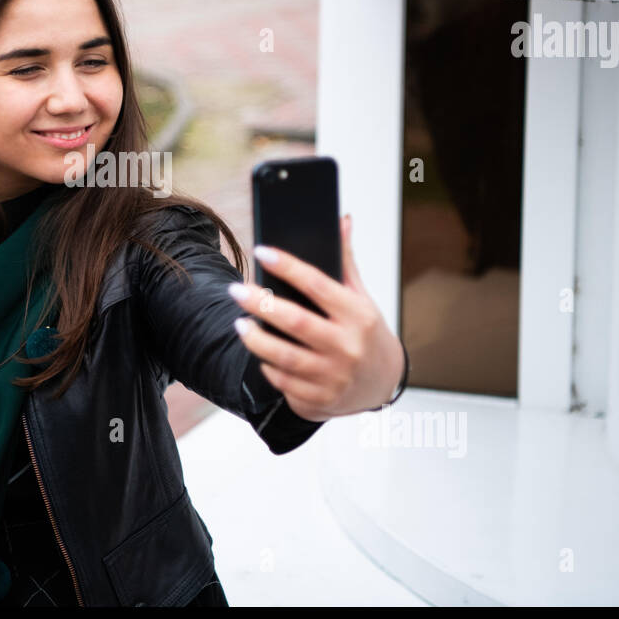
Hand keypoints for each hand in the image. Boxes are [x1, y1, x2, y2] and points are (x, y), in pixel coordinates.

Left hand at [227, 214, 404, 420]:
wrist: (382, 384)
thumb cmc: (365, 333)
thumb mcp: (361, 298)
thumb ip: (345, 262)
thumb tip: (342, 219)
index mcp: (358, 315)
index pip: (318, 284)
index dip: (288, 266)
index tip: (262, 251)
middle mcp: (347, 346)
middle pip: (296, 322)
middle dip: (261, 304)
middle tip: (235, 290)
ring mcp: (334, 376)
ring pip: (285, 356)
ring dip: (256, 340)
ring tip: (239, 324)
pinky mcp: (320, 399)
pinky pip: (284, 382)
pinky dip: (267, 367)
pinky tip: (259, 353)